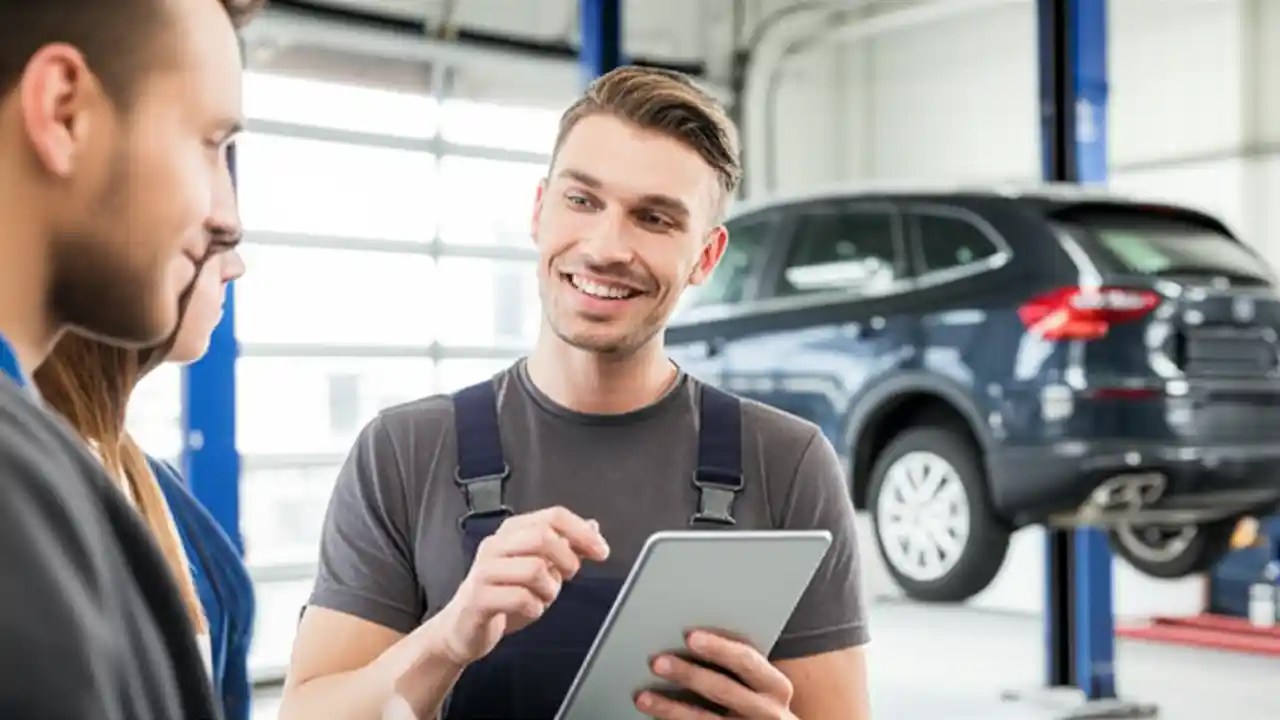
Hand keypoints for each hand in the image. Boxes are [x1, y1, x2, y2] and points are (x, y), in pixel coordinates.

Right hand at [432, 506, 609, 664]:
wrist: (462, 629)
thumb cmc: (502, 596)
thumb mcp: (539, 569)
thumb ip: (564, 547)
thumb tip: (593, 526)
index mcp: (511, 532)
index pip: (553, 515)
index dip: (582, 531)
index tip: (602, 551)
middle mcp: (495, 545)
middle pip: (543, 535)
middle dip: (567, 558)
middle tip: (569, 576)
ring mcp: (484, 571)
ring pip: (535, 569)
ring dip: (550, 590)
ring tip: (542, 597)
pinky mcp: (479, 598)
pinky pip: (521, 598)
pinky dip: (534, 609)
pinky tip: (528, 610)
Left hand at [635, 631, 795, 719]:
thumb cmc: (761, 704)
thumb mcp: (763, 686)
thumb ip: (739, 667)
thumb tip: (691, 638)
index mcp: (776, 687)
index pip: (746, 661)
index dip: (718, 648)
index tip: (690, 636)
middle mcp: (767, 712)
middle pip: (722, 690)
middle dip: (688, 674)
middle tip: (658, 662)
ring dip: (670, 708)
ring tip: (643, 697)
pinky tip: (654, 719)